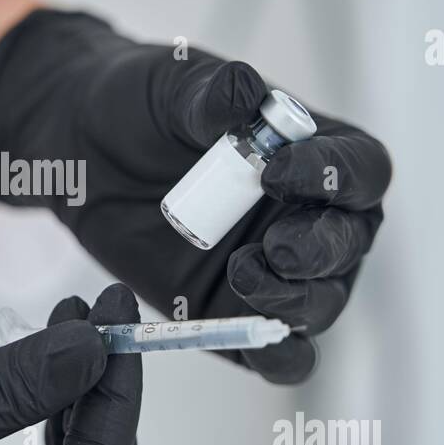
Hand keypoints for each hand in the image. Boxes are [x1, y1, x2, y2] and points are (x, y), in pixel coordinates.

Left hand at [0, 10, 391, 383]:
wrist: (84, 154)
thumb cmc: (142, 108)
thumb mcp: (172, 88)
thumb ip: (215, 93)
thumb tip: (250, 94)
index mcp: (316, 155)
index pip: (359, 171)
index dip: (333, 177)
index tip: (276, 172)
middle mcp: (311, 219)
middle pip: (350, 244)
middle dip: (321, 249)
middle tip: (274, 245)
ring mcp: (277, 273)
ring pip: (320, 303)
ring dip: (293, 299)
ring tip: (241, 272)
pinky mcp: (235, 316)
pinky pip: (279, 354)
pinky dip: (278, 357)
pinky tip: (255, 342)